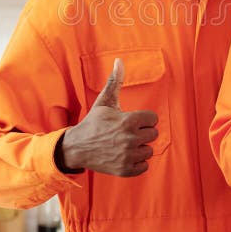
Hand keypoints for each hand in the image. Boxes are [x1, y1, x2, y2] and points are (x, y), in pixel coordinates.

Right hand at [58, 58, 158, 176]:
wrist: (77, 148)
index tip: (131, 121)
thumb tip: (119, 61)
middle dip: (142, 133)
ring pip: (149, 151)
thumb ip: (115, 81)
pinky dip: (137, 163)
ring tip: (124, 144)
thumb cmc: (93, 123)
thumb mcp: (104, 101)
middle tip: (126, 133)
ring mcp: (128, 156)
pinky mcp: (125, 170)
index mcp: (128, 121)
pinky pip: (144, 166)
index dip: (143, 119)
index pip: (153, 119)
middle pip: (153, 134)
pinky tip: (124, 156)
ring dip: (139, 148)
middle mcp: (130, 139)